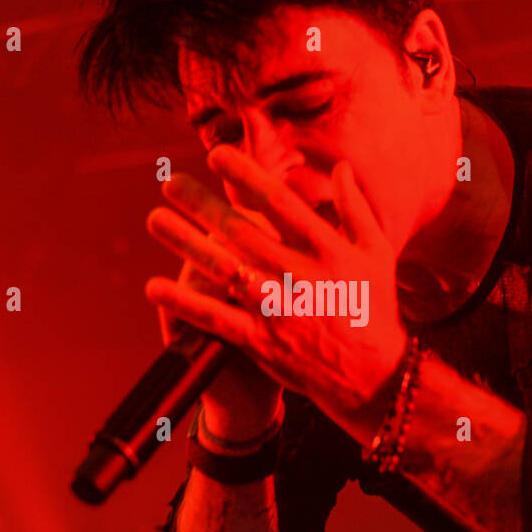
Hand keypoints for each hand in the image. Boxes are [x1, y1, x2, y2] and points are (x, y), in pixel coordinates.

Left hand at [144, 146, 408, 444]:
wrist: (374, 376)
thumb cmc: (375, 307)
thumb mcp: (377, 252)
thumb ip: (355, 207)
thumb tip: (340, 166)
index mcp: (328, 248)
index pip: (280, 203)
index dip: (246, 176)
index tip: (217, 155)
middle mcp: (300, 275)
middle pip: (242, 231)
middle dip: (203, 205)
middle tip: (170, 183)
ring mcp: (279, 309)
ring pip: (224, 270)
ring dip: (186, 244)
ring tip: (155, 220)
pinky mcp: (263, 342)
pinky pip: (217, 318)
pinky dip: (185, 302)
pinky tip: (154, 286)